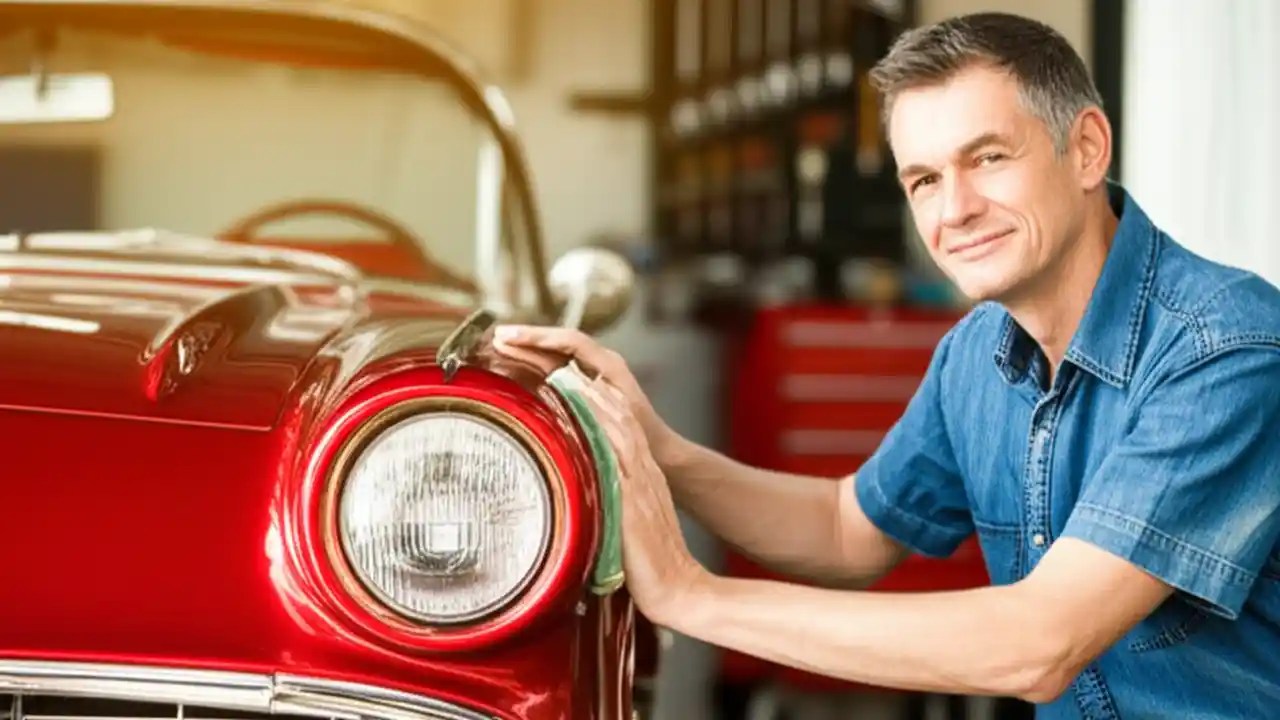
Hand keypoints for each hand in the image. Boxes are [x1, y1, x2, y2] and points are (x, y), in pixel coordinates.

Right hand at [490, 325, 683, 467]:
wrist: (660, 454)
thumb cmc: (643, 440)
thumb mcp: (615, 419)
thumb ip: (587, 399)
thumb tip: (554, 379)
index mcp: (608, 365)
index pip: (569, 341)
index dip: (538, 337)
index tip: (508, 336)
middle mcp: (598, 363)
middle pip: (556, 344)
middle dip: (523, 340)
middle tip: (491, 338)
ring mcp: (589, 374)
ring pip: (551, 356)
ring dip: (522, 352)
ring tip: (491, 349)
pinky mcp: (581, 387)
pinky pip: (551, 372)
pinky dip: (528, 368)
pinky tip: (507, 368)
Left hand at [581, 377, 707, 624]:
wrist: (681, 591)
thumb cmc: (653, 569)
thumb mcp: (631, 528)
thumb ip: (615, 509)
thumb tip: (588, 504)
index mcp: (645, 481)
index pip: (624, 433)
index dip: (603, 407)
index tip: (579, 385)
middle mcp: (644, 478)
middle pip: (621, 425)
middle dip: (595, 396)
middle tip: (568, 370)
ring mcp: (639, 489)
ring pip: (617, 436)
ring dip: (594, 408)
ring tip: (571, 382)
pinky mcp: (632, 505)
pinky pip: (614, 463)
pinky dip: (599, 440)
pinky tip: (582, 425)